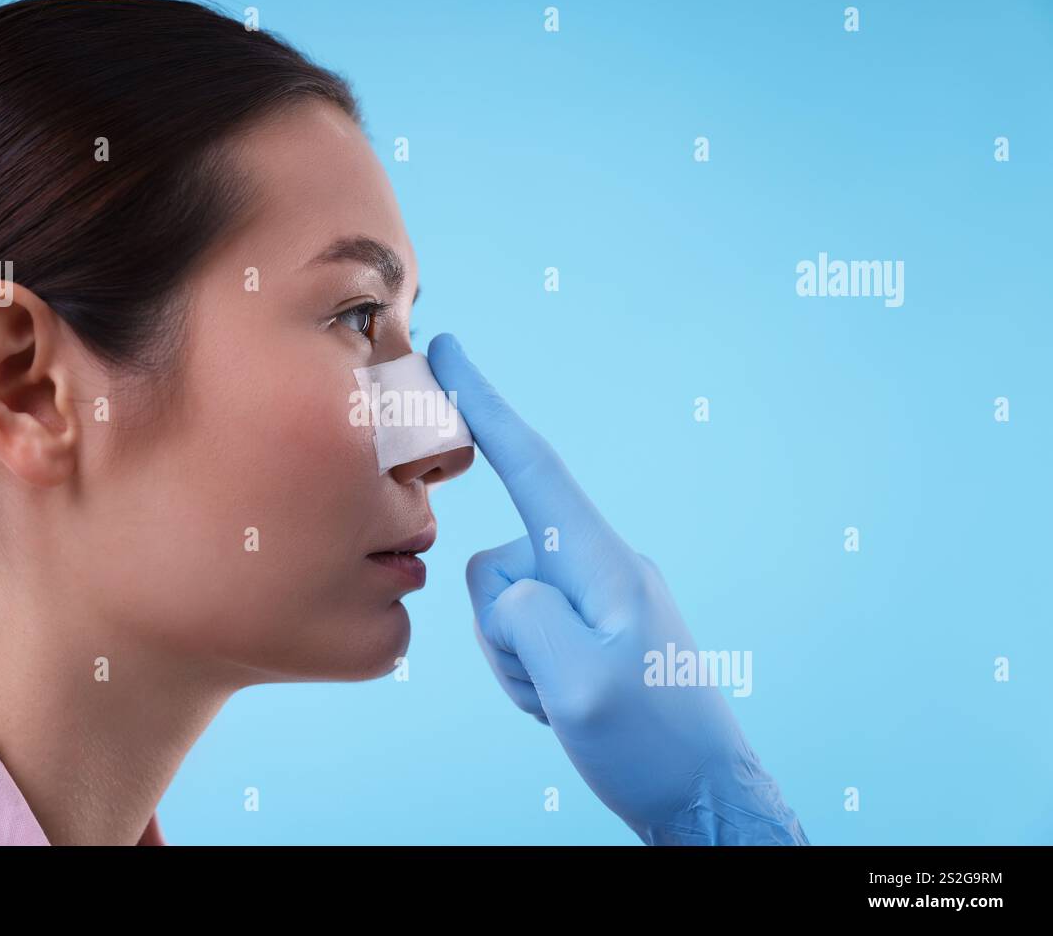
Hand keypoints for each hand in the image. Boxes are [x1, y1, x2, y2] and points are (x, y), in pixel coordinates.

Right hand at [428, 333, 807, 844]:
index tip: (447, 351)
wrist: (698, 793)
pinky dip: (526, 670)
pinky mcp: (587, 628)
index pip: (534, 467)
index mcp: (602, 562)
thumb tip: (507, 585)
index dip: (485, 404)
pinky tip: (565, 701)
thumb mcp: (580, 687)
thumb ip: (525, 618)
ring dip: (516, 658)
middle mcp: (596, 566)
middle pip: (499, 565)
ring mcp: (592, 599)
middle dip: (502, 630)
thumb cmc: (651, 743)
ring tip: (565, 698)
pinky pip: (521, 632)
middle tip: (553, 684)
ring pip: (503, 604)